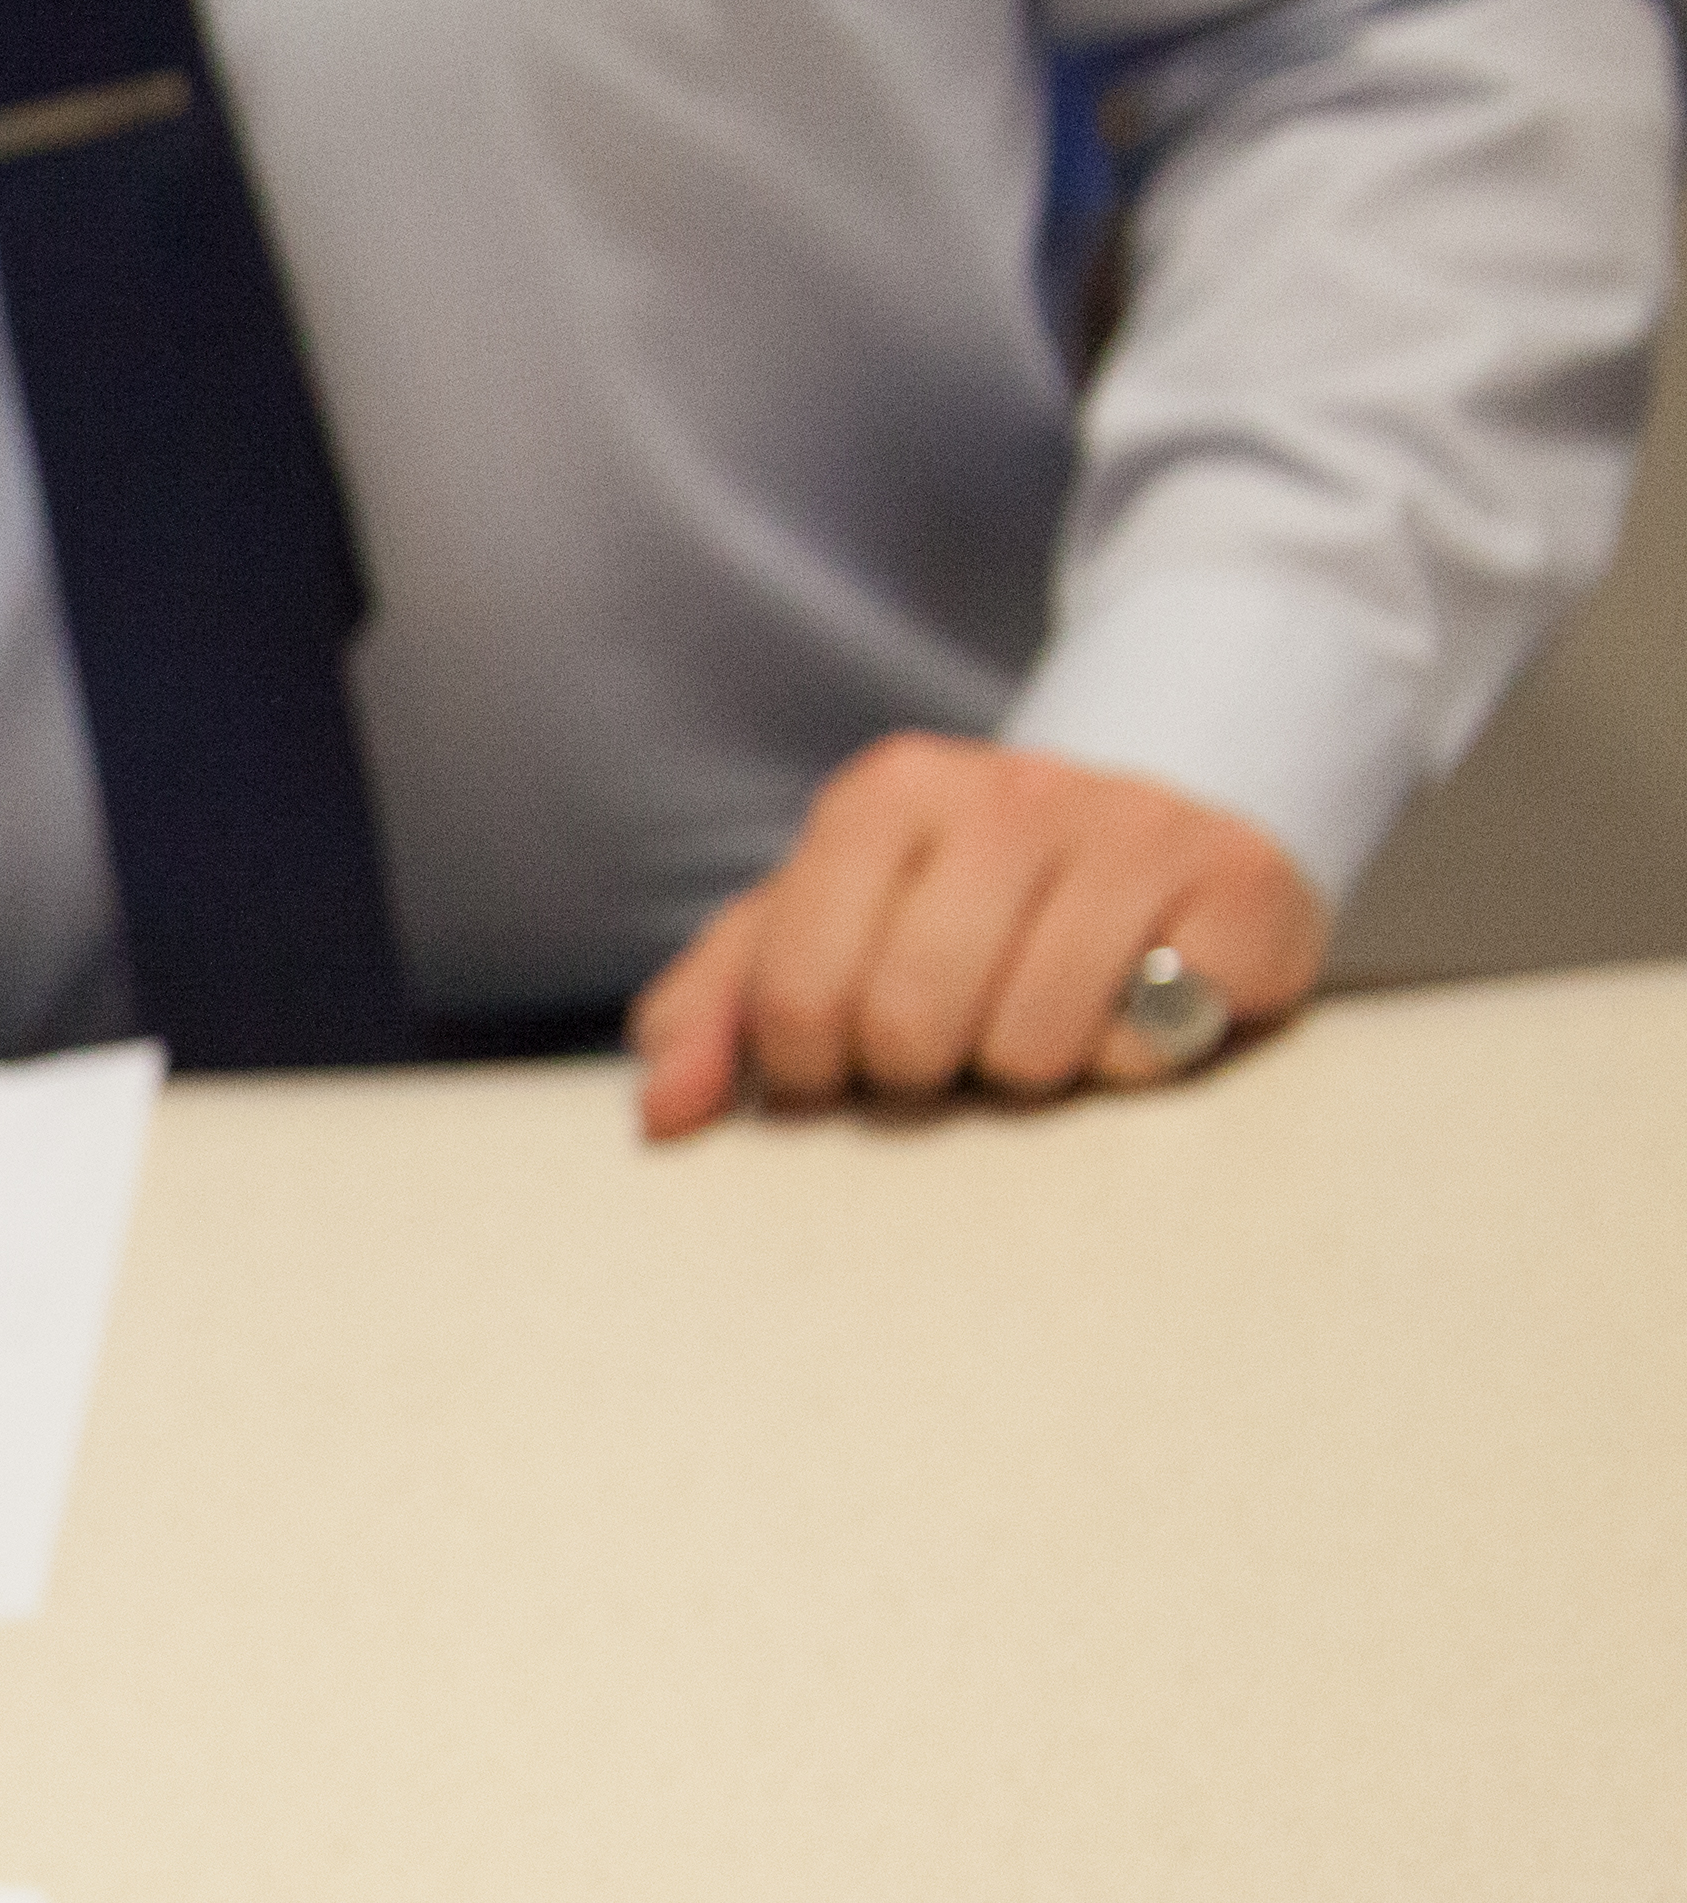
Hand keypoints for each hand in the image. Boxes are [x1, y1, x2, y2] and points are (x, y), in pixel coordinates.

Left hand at [630, 737, 1325, 1138]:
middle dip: (923, 1071)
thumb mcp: (820, 936)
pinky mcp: (1238, 884)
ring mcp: (1135, 826)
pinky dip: (1132, 1058)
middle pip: (911, 1025)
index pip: (799, 995)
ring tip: (1042, 1014)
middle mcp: (1011, 789)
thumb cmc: (960, 909)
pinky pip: (1147, 1043)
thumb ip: (716, 1012)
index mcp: (885, 795)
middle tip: (956, 1037)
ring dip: (1027, 1069)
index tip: (849, 1051)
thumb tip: (663, 1112)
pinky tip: (1133, 1002)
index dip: (814, 1066)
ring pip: (1031, 1045)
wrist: (1155, 835)